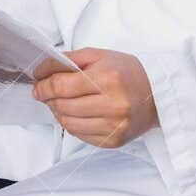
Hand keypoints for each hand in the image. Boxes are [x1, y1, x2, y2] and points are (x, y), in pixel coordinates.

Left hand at [32, 48, 157, 148]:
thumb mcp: (99, 55)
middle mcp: (112, 105)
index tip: (38, 82)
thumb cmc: (127, 72)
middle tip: (44, 92)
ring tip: (59, 102)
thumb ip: (69, 59)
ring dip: (57, 112)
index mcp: (107, 79)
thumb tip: (42, 71)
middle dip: (47, 98)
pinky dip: (71, 124)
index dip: (43, 84)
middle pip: (62, 106)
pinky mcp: (113, 140)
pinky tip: (74, 113)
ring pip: (68, 123)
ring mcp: (113, 126)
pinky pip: (80, 135)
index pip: (61, 86)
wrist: (157, 95)